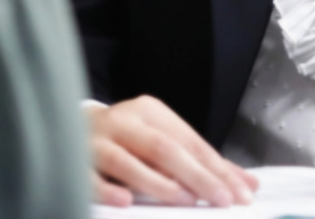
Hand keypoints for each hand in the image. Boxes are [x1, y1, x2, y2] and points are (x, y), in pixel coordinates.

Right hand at [88, 95, 258, 206]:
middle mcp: (125, 121)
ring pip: (128, 160)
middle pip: (164, 148)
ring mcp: (97, 140)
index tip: (241, 191)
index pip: (189, 141)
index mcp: (149, 111)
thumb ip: (199, 162)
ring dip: (158, 183)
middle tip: (223, 199)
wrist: (67, 127)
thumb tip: (248, 183)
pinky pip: (90, 176)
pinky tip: (126, 202)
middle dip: (197, 175)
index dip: (216, 167)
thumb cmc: (125, 141)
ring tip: (186, 200)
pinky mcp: (74, 159)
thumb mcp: (161, 140)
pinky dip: (109, 189)